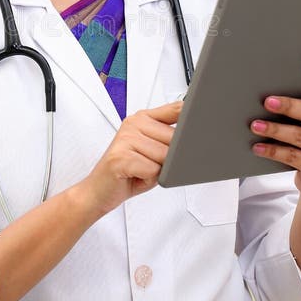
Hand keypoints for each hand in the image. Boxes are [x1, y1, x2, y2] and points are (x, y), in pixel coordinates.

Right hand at [79, 100, 182, 217]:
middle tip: (149, 163)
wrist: (99, 190)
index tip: (201, 122)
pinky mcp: (121, 157)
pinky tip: (135, 176)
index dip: (192, 118)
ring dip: (157, 171)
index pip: (176, 109)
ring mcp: (125, 138)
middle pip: (174, 140)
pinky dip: (148, 180)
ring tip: (141, 171)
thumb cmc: (129, 171)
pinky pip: (153, 170)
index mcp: (143, 118)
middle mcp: (133, 124)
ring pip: (165, 157)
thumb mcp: (153, 150)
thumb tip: (192, 138)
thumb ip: (169, 139)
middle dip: (169, 159)